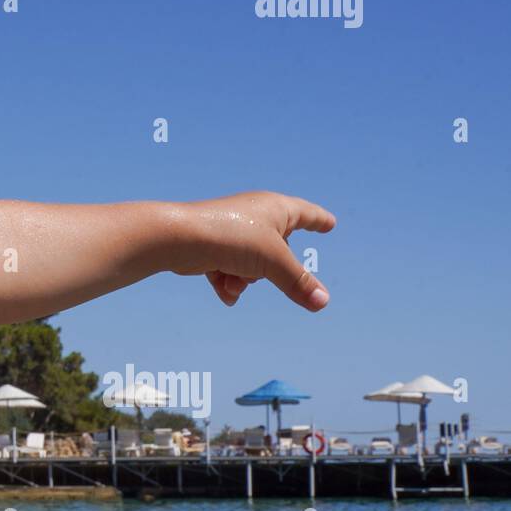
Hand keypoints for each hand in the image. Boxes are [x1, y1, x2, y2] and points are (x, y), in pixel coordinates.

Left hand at [165, 191, 336, 311]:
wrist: (179, 238)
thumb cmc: (231, 238)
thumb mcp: (272, 261)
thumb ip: (298, 282)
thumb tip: (323, 302)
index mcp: (275, 208)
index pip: (306, 213)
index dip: (319, 220)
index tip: (330, 224)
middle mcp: (255, 216)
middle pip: (278, 251)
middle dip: (268, 270)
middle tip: (256, 269)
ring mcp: (232, 231)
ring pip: (252, 266)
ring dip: (244, 279)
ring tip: (232, 279)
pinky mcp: (213, 247)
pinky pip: (230, 271)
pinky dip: (228, 282)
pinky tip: (223, 290)